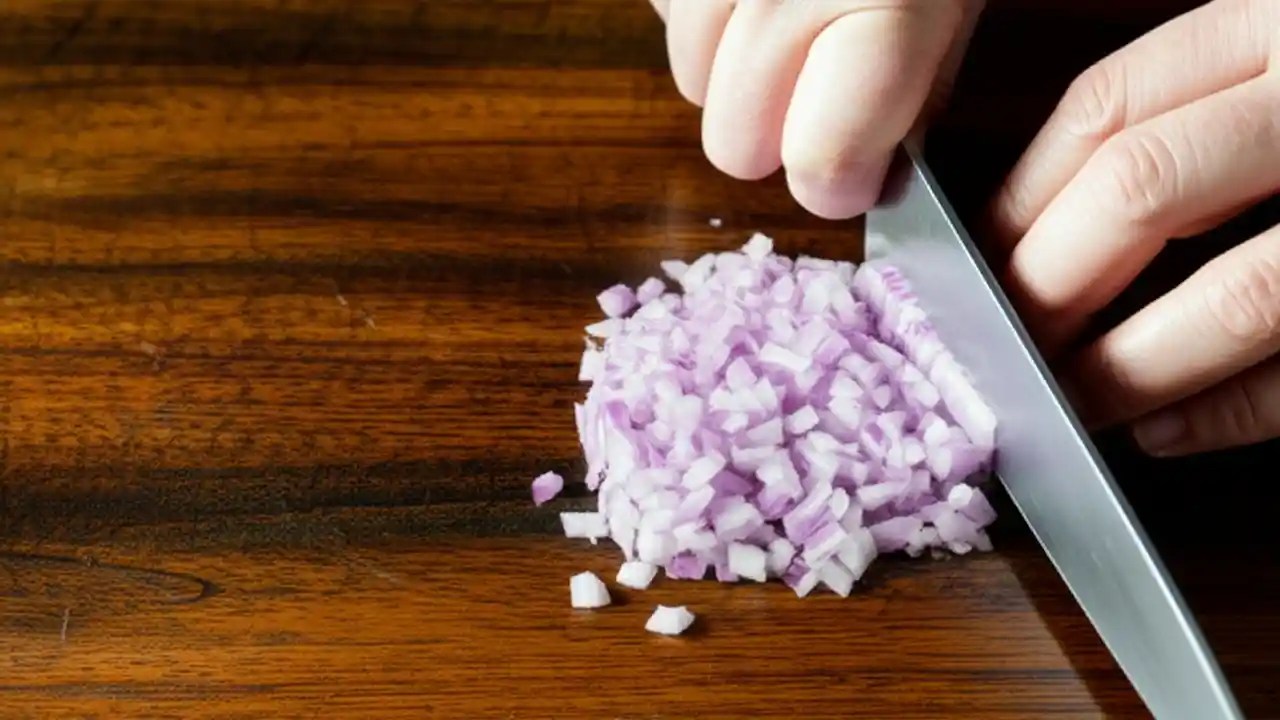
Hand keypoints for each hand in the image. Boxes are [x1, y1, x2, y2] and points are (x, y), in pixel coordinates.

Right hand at [648, 0, 982, 218]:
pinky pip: (664, 17)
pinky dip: (703, 22)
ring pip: (691, 85)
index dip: (840, 185)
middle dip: (779, 140)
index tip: (858, 176)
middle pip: (736, 145)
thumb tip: (879, 163)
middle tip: (818, 98)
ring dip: (734, 81)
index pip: (823, 159)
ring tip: (785, 36)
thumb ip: (926, 76)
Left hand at [990, 0, 1279, 456]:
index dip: (1019, 201)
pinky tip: (1166, 431)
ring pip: (1244, 289)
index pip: (1106, 107)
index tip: (967, 272)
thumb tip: (1033, 230)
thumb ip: (1185, 118)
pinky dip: (1234, 410)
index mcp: (1278, 21)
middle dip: (1052, 288)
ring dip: (1130, 368)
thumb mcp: (1274, 68)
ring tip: (1071, 407)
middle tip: (1003, 351)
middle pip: (1146, 186)